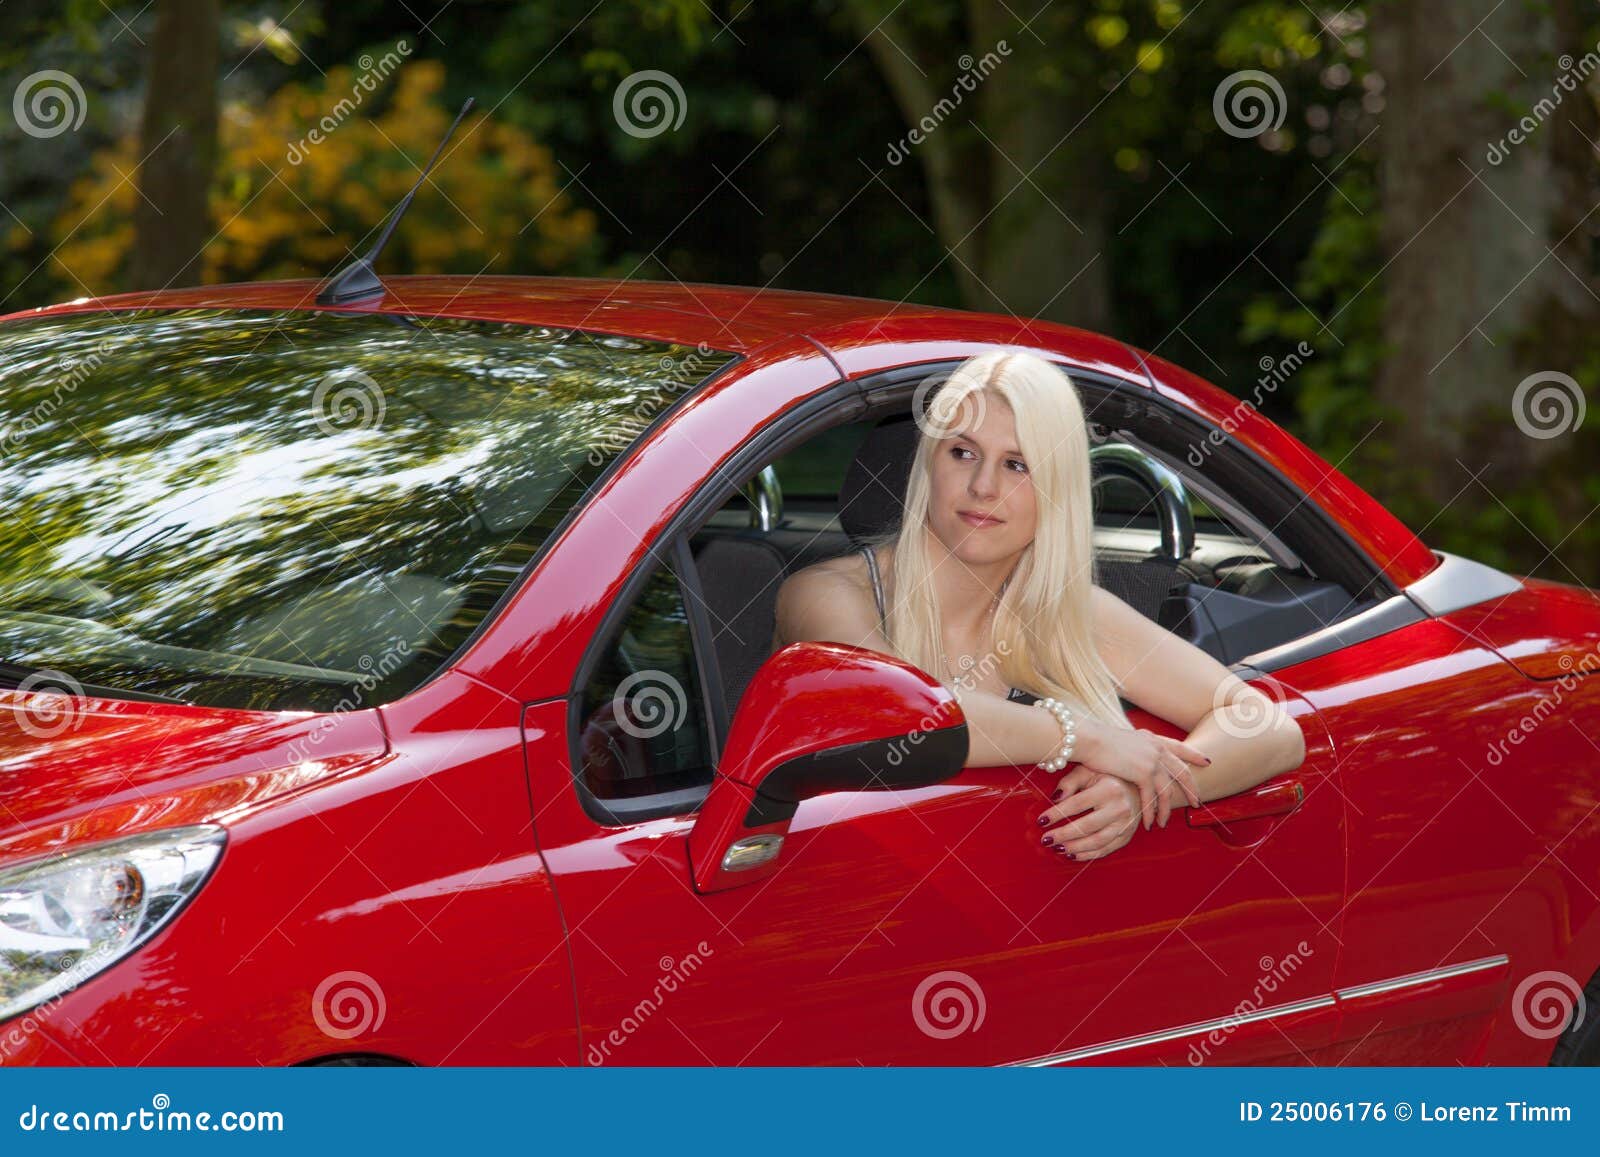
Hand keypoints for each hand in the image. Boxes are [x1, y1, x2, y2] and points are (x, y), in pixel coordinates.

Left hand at [1035, 766, 1141, 860]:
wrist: (1137, 783)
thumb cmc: (1108, 775)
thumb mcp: (1089, 770)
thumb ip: (1070, 782)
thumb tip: (1054, 798)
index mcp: (1110, 788)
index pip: (1077, 804)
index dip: (1057, 814)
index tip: (1041, 821)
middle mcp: (1121, 807)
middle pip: (1087, 826)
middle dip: (1063, 835)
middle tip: (1046, 840)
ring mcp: (1127, 824)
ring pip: (1097, 841)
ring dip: (1075, 848)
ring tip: (1057, 848)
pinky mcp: (1128, 835)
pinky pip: (1106, 849)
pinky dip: (1088, 855)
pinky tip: (1073, 854)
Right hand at [1075, 718, 1208, 830]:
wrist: (1088, 739)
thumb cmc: (1094, 741)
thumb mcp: (1119, 742)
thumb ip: (1131, 750)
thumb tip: (1132, 759)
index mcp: (1151, 738)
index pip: (1179, 747)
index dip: (1194, 755)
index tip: (1207, 762)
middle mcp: (1156, 747)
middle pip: (1181, 771)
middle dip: (1190, 788)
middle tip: (1196, 802)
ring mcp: (1152, 759)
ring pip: (1167, 790)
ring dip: (1166, 809)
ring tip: (1164, 823)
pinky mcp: (1143, 772)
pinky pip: (1152, 797)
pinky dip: (1151, 812)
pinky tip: (1149, 823)